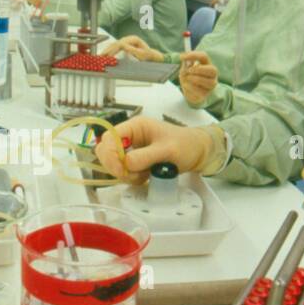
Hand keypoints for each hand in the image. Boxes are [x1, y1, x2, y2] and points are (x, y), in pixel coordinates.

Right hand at [93, 116, 224, 185]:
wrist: (197, 152)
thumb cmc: (185, 145)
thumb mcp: (167, 150)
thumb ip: (145, 156)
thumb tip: (126, 163)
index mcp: (135, 127)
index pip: (109, 137)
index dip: (110, 154)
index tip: (122, 169)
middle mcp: (129, 137)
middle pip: (106, 151)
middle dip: (116, 166)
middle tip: (132, 175)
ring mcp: (131, 149)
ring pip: (113, 164)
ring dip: (125, 174)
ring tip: (144, 175)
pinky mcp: (135, 161)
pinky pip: (123, 172)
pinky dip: (131, 178)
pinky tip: (145, 177)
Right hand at [101, 35, 161, 61]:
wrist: (151, 55)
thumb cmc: (147, 55)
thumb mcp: (141, 54)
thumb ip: (132, 50)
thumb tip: (122, 46)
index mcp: (133, 39)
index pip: (121, 44)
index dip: (114, 50)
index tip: (109, 56)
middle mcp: (129, 38)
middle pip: (116, 43)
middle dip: (108, 50)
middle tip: (102, 56)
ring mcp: (127, 41)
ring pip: (115, 44)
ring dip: (108, 50)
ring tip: (101, 55)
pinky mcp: (125, 44)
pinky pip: (116, 46)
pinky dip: (110, 50)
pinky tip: (105, 54)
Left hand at [179, 50, 218, 105]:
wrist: (190, 92)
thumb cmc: (189, 78)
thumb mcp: (185, 69)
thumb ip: (185, 65)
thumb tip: (183, 59)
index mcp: (207, 64)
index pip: (204, 56)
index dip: (193, 55)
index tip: (181, 57)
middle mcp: (212, 74)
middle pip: (212, 70)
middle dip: (199, 69)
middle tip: (188, 70)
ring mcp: (211, 85)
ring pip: (207, 82)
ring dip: (193, 79)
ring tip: (187, 79)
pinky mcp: (206, 94)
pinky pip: (199, 91)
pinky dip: (190, 87)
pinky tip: (187, 86)